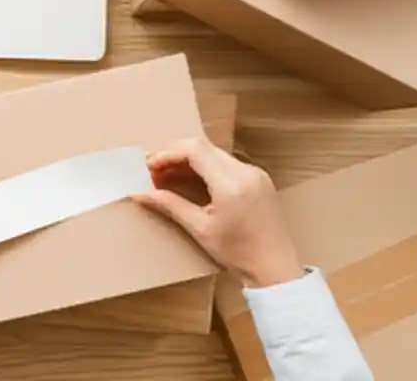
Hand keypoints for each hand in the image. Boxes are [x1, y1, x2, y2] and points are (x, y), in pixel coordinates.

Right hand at [133, 137, 303, 287]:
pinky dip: (206, 167)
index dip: (168, 153)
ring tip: (168, 176)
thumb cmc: (238, 254)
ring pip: (215, 153)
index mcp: (231, 184)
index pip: (194, 150)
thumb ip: (170, 206)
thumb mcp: (200, 229)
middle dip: (175, 154)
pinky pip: (227, 163)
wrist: (275, 269)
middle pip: (203, 147)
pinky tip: (192, 181)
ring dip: (189, 160)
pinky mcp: (259, 180)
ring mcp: (256, 174)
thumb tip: (141, 194)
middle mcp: (246, 172)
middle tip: (154, 170)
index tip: (149, 167)